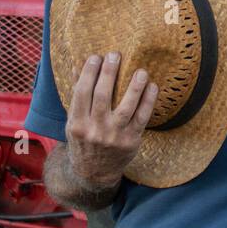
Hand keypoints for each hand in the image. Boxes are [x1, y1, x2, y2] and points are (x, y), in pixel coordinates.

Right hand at [65, 53, 158, 188]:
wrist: (94, 173)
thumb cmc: (83, 140)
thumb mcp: (73, 121)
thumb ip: (77, 94)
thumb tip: (78, 65)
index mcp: (77, 123)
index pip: (82, 93)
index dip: (89, 73)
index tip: (96, 57)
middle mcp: (94, 130)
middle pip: (102, 96)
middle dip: (109, 73)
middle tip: (115, 55)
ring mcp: (114, 136)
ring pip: (126, 107)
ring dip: (135, 87)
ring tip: (141, 70)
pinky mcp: (131, 141)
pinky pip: (142, 118)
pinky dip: (148, 101)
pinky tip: (152, 86)